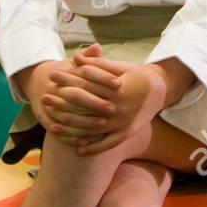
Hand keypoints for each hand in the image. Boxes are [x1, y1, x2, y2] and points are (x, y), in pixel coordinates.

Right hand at [18, 46, 116, 146]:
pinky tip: (86, 142)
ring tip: (103, 126)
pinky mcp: (44, 118)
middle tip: (113, 109)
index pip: (85, 74)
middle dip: (95, 103)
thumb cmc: (67, 74)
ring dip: (85, 122)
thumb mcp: (74, 64)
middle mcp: (54, 88)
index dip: (102, 78)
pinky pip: (58, 130)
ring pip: (67, 115)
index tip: (119, 84)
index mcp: (64, 72)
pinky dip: (71, 137)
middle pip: (76, 96)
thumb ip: (88, 59)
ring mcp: (48, 104)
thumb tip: (98, 46)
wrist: (39, 84)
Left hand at [62, 54, 194, 155]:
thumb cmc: (139, 75)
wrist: (162, 90)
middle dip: (63, 103)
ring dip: (71, 129)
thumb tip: (74, 58)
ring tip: (51, 126)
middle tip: (44, 98)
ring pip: (92, 129)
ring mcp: (123, 124)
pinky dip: (92, 147)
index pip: (87, 84)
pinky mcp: (126, 134)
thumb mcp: (121, 67)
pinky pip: (107, 143)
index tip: (51, 75)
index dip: (68, 79)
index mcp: (119, 89)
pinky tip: (77, 148)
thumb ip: (97, 64)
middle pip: (85, 107)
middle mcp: (121, 108)